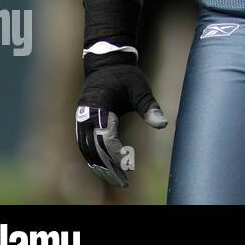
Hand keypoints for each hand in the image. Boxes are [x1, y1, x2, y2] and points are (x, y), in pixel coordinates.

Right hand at [76, 0, 167, 187]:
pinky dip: (93, 158)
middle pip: (92, 148)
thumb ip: (149, 107)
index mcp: (100, 106)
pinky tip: (105, 169)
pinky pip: (84, 145)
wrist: (107, 63)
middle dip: (107, 166)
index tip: (129, 162)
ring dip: (98, 166)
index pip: (105, 136)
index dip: (115, 151)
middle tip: (124, 181)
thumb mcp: (140, 88)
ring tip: (115, 179)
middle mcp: (86, 115)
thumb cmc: (126, 76)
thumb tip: (163, 124)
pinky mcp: (81, 122)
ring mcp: (80, 119)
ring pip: (85, 149)